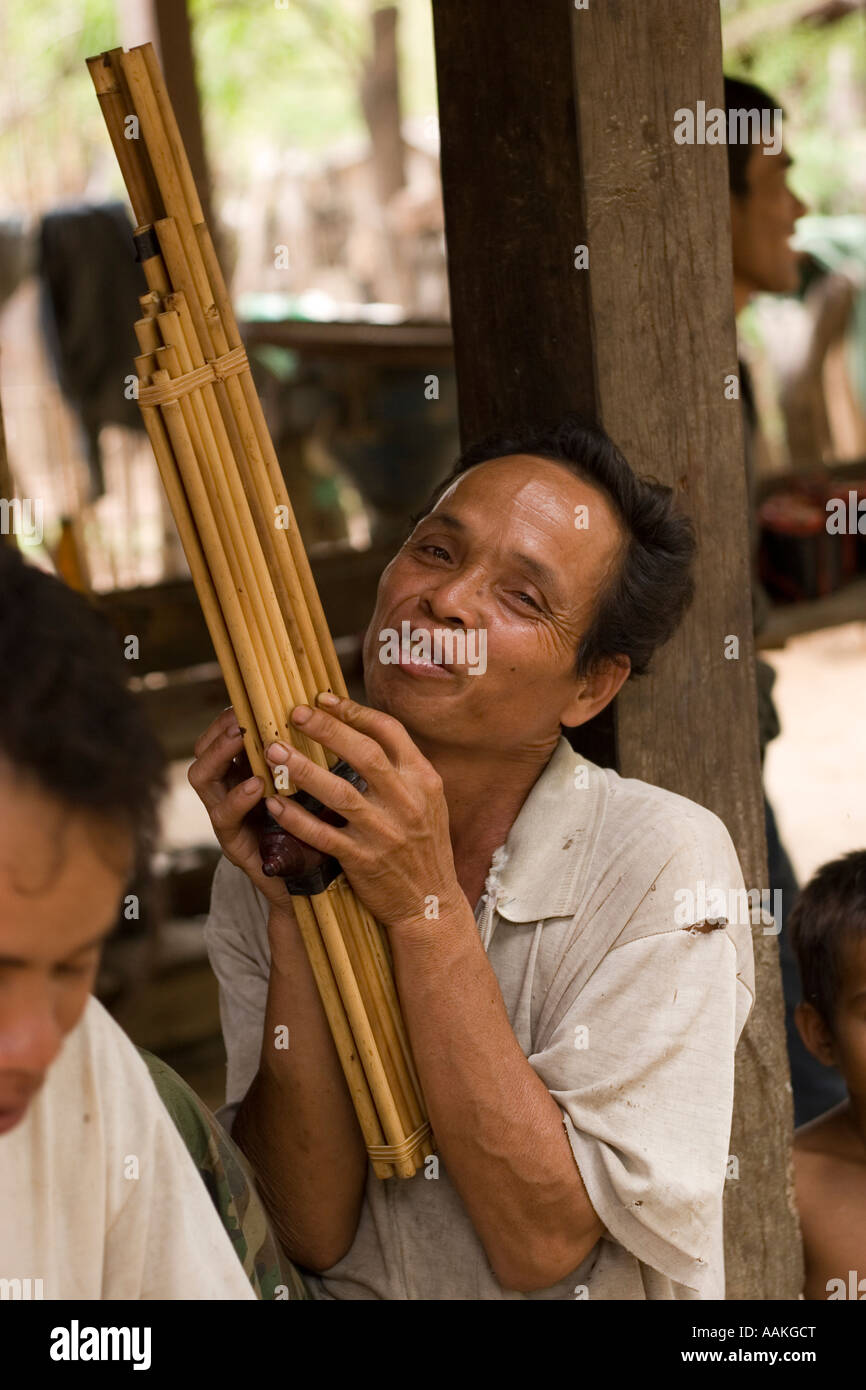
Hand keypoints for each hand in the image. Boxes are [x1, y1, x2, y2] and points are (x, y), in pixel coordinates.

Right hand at [188, 708, 294, 913]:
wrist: (314, 888)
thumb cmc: (314, 831)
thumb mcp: (311, 788)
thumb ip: (306, 758)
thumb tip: (324, 712)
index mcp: (244, 775)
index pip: (222, 737)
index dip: (229, 717)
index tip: (248, 701)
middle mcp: (228, 794)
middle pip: (202, 753)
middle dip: (218, 730)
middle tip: (241, 717)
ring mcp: (227, 821)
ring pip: (202, 780)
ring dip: (220, 755)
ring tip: (243, 739)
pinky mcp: (235, 847)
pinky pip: (224, 818)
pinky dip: (238, 799)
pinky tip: (257, 786)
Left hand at [263, 694, 462, 930]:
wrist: (430, 902)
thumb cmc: (423, 845)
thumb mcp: (428, 800)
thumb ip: (401, 768)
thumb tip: (360, 728)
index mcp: (424, 779)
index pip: (390, 733)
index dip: (355, 711)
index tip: (323, 698)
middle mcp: (407, 802)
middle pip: (364, 755)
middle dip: (327, 730)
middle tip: (294, 712)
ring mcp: (385, 833)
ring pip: (339, 793)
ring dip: (303, 769)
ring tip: (273, 750)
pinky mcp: (363, 861)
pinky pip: (323, 835)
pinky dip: (297, 818)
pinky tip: (274, 803)